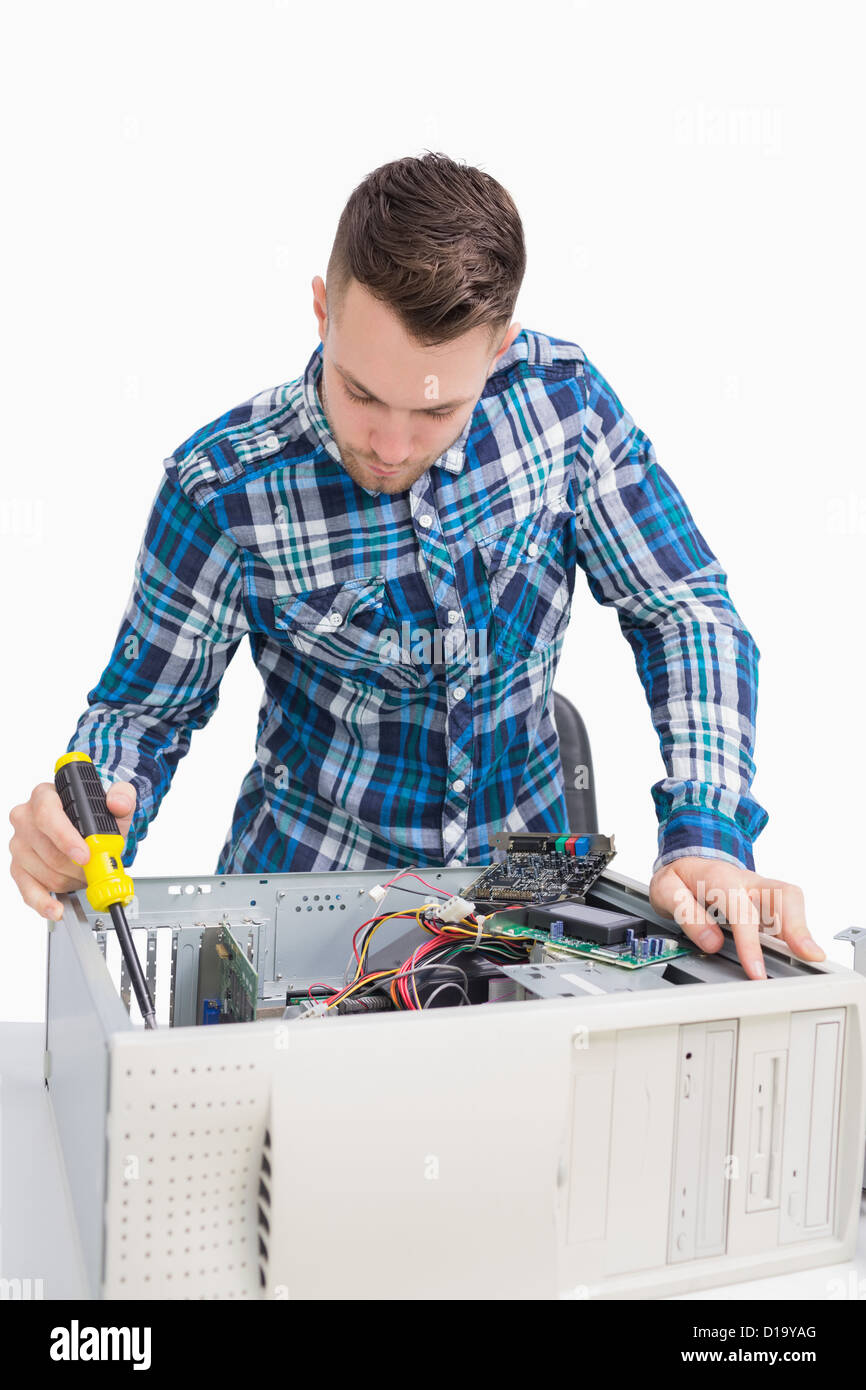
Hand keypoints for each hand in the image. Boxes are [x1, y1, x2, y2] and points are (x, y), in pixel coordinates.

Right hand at [9, 779, 136, 920]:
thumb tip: (117, 802)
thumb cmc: (96, 815)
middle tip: (94, 867)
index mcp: (45, 796)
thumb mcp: (116, 802)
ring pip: (46, 872)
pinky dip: (44, 902)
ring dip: (71, 880)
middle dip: (77, 865)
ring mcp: (20, 844)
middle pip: (48, 850)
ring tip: (84, 872)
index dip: (66, 838)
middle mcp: (26, 818)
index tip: (85, 855)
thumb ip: (122, 796)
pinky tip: (56, 909)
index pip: (48, 815)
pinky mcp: (19, 867)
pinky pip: (28, 890)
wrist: (88, 831)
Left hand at [648, 855, 824, 980]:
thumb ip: (687, 913)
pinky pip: (789, 910)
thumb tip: (712, 941)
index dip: (750, 942)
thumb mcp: (665, 891)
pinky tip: (801, 950)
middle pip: (781, 895)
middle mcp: (746, 880)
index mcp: (719, 877)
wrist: (686, 862)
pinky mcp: (768, 900)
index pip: (741, 910)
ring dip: (802, 928)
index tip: (756, 971)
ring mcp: (761, 889)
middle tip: (809, 956)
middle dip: (796, 926)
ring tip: (811, 957)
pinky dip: (798, 930)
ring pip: (791, 900)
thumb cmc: (679, 878)